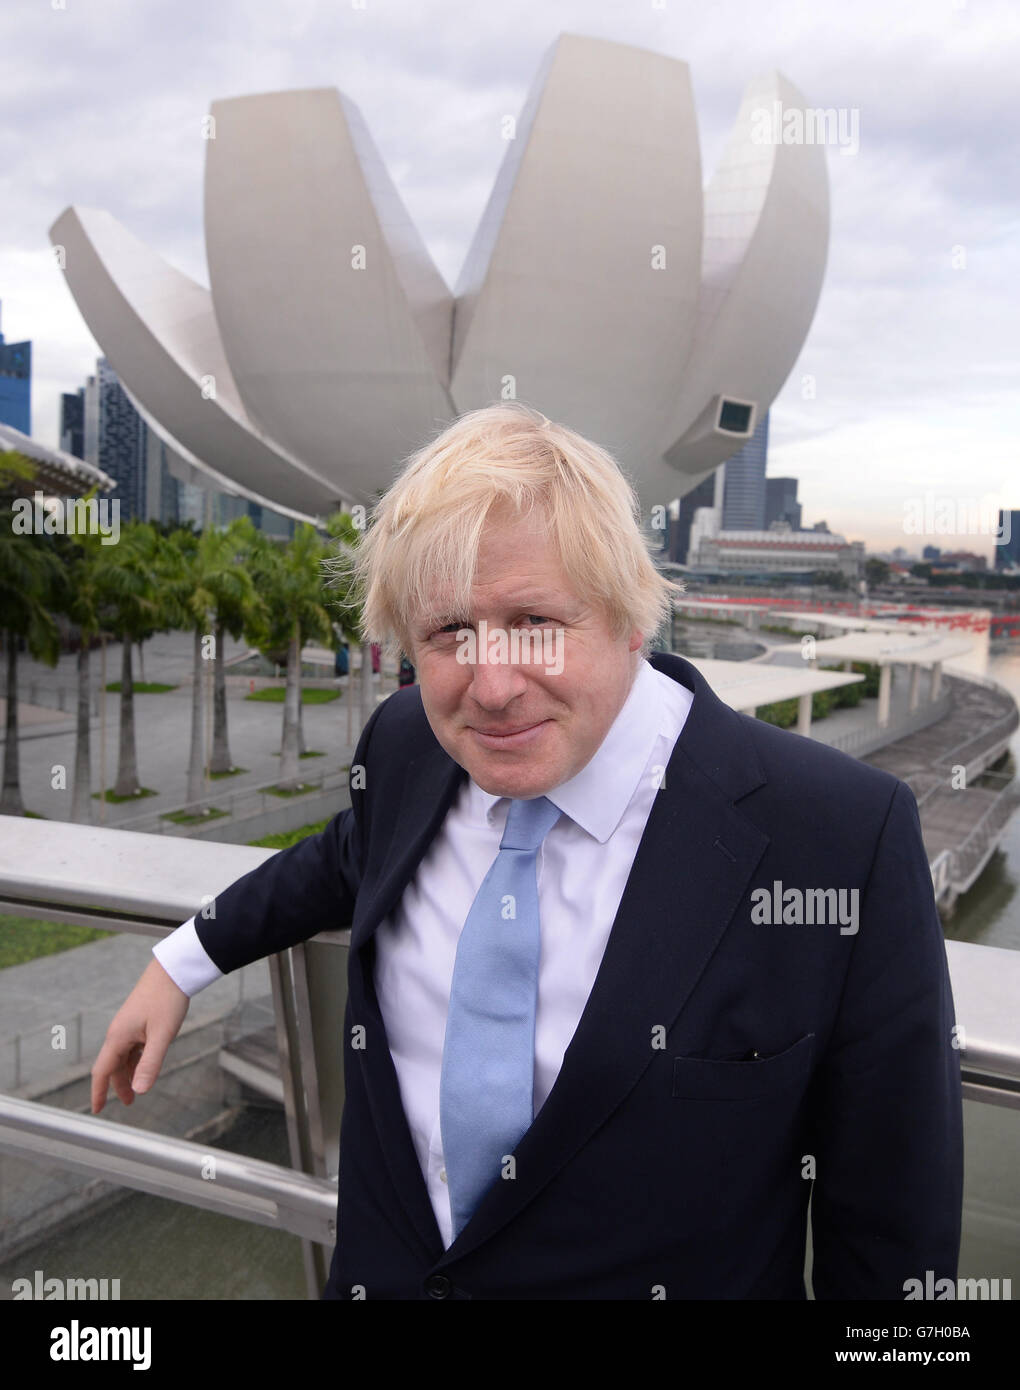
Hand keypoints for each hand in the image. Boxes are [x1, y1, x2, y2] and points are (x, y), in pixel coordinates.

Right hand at [91, 957, 189, 1113]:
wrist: (172, 971)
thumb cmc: (167, 1000)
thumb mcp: (162, 1036)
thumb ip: (150, 1064)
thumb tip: (140, 1090)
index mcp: (118, 1037)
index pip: (102, 1071)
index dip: (98, 1092)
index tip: (97, 1110)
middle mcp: (118, 1033)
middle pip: (113, 1065)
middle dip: (119, 1085)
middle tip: (130, 1103)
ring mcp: (128, 1026)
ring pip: (123, 1056)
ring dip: (129, 1072)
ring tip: (139, 1087)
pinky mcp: (138, 1021)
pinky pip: (132, 1046)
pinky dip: (136, 1059)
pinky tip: (146, 1063)